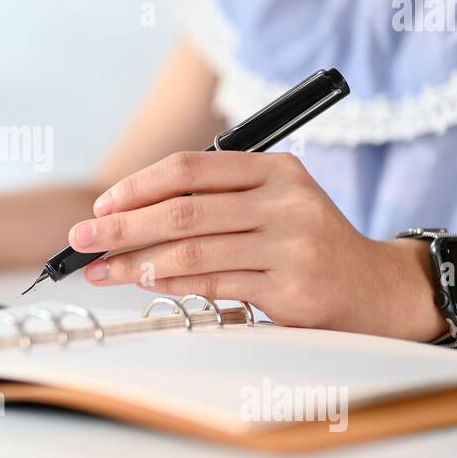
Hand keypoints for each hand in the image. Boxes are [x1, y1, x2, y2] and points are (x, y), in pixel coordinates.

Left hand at [68, 151, 444, 339]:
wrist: (376, 287)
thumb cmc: (309, 240)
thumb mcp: (275, 199)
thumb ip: (217, 197)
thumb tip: (130, 212)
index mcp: (276, 168)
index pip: (190, 168)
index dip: (137, 186)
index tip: (102, 207)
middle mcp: (285, 201)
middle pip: (182, 210)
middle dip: (121, 227)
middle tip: (80, 240)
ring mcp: (290, 246)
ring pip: (191, 252)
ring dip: (134, 263)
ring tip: (99, 271)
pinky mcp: (290, 289)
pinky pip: (213, 285)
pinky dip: (170, 284)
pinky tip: (142, 283)